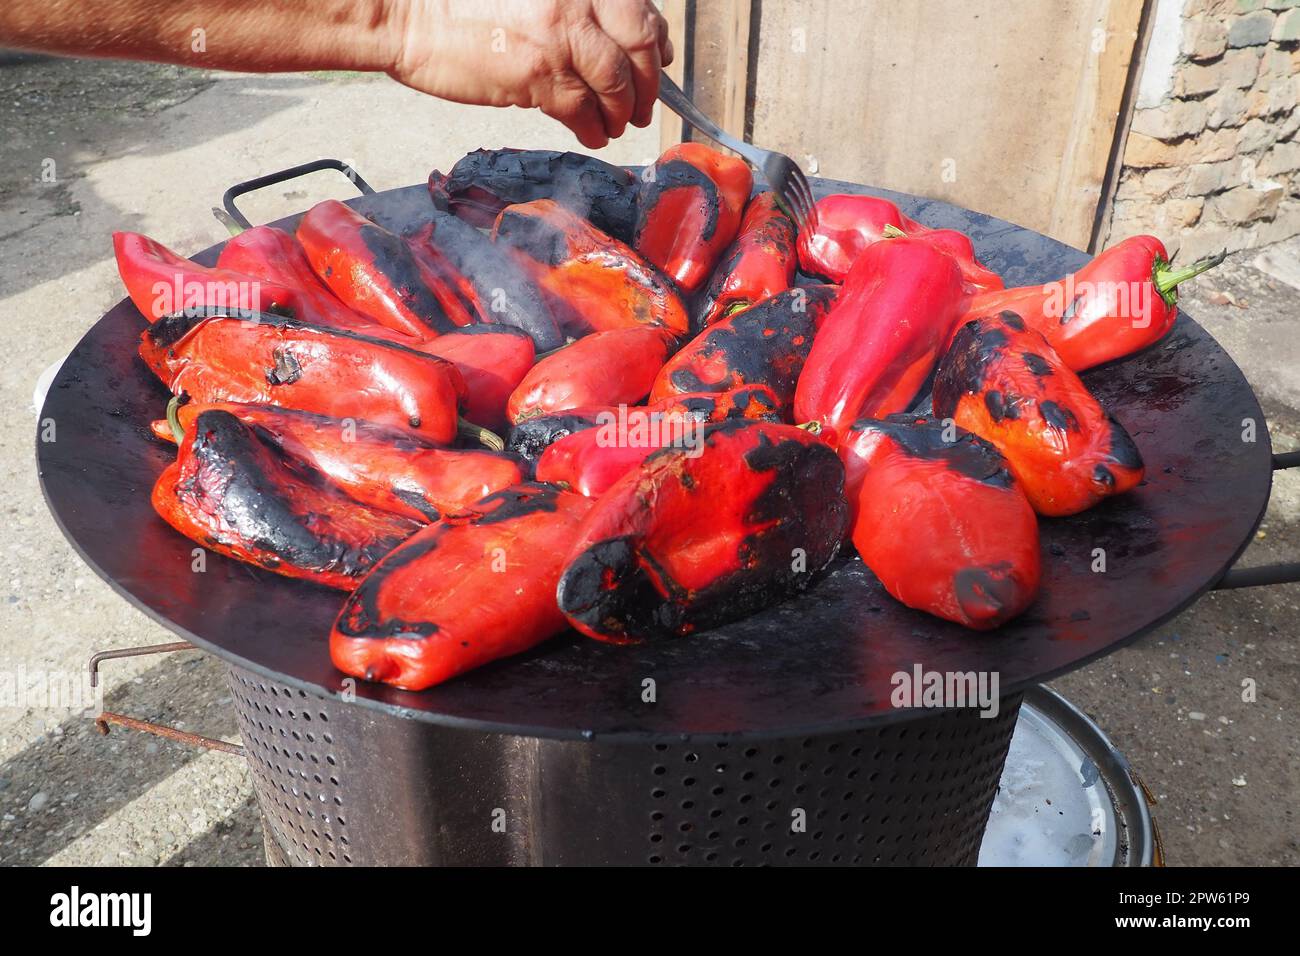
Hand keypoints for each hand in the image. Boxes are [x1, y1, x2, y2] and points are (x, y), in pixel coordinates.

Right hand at [388, 0, 671, 147]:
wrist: (409, 14)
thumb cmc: (460, 1)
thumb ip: (572, 6)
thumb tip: (613, 41)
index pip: (640, 11)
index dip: (656, 44)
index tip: (657, 62)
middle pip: (639, 49)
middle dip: (646, 85)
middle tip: (640, 105)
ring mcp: (559, 37)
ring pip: (616, 84)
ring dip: (621, 112)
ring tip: (615, 124)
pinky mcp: (538, 75)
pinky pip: (584, 110)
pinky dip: (594, 128)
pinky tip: (592, 134)